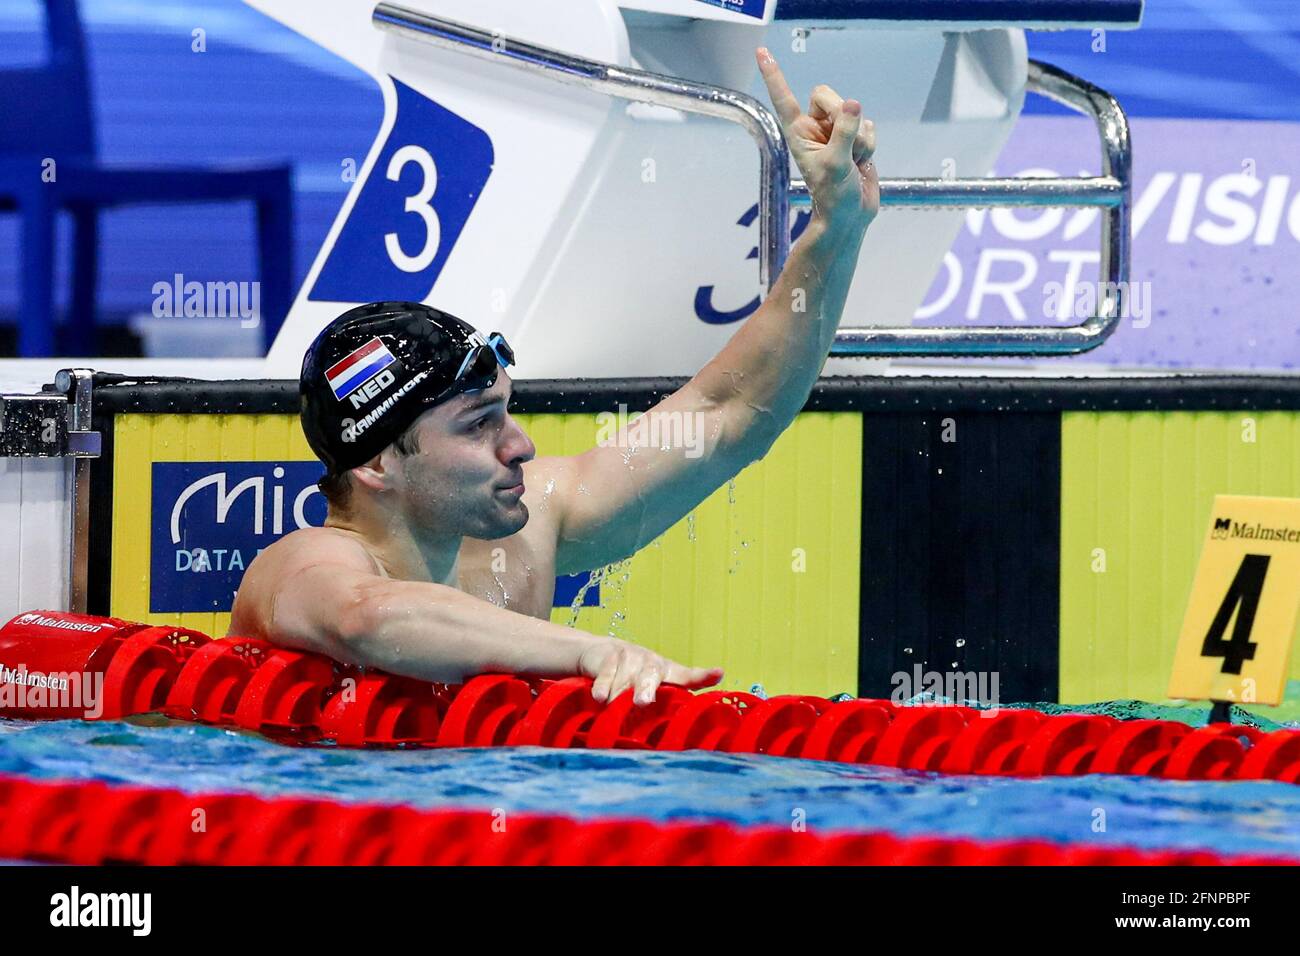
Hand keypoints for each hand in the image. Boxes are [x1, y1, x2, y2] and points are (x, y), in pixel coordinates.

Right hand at [578, 638, 723, 706]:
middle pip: (651, 676)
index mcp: (667, 673)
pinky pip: (605, 678)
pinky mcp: (609, 656)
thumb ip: (665, 707)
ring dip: (615, 700)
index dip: (703, 676)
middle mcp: (651, 663)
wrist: (599, 652)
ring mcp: (630, 657)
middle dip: (646, 688)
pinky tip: (599, 698)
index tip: (718, 673)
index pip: (688, 675)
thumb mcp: (651, 687)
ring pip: (623, 685)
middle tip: (643, 702)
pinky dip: (601, 689)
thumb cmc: (632, 676)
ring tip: (610, 707)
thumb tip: (680, 738)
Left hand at [755, 47, 878, 235]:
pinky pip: (869, 125)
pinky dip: (870, 144)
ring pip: (854, 112)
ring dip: (859, 138)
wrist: (851, 216)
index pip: (784, 97)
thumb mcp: (836, 165)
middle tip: (845, 144)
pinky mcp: (855, 137)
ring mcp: (835, 132)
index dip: (774, 75)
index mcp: (798, 132)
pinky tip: (862, 161)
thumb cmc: (833, 195)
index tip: (761, 51)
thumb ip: (844, 132)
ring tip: (852, 161)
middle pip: (828, 94)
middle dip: (842, 115)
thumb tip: (854, 105)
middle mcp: (814, 128)